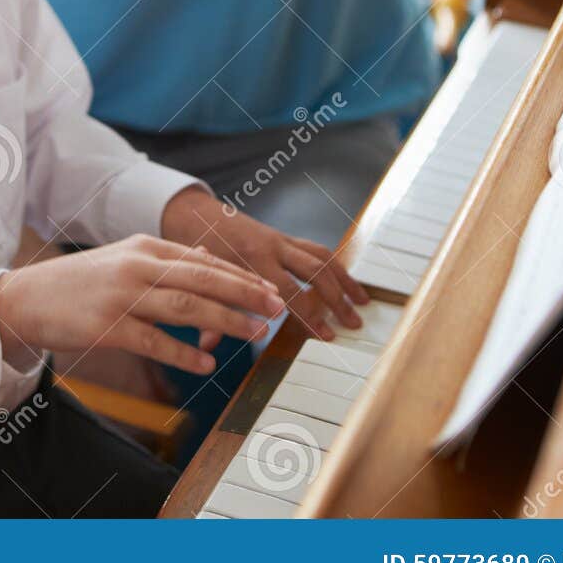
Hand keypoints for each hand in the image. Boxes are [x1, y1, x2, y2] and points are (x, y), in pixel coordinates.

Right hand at [0, 234, 283, 374]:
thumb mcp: (125, 258)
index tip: (272, 290)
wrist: (27, 298)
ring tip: (256, 334)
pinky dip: (184, 354)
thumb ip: (167, 258)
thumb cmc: (81, 283)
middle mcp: (137, 267)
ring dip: (226, 321)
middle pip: (203, 278)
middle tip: (278, 307)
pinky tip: (207, 366)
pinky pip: (154, 341)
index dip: (241, 276)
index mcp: (145, 248)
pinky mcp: (107, 327)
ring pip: (185, 306)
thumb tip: (210, 257)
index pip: (205, 260)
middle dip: (246, 294)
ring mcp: (122, 296)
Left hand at [159, 186, 369, 341]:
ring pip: (322, 257)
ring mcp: (280, 240)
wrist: (199, 217)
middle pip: (315, 270)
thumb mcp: (201, 282)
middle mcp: (271, 246)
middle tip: (353, 323)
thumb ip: (208, 313)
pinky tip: (349, 284)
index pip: (287, 291)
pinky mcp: (285, 239)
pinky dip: (336, 267)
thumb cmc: (200, 253)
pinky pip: (317, 251)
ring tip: (363, 302)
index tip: (326, 335)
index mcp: (250, 258)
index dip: (308, 315)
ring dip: (345, 280)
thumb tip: (208, 345)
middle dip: (337, 299)